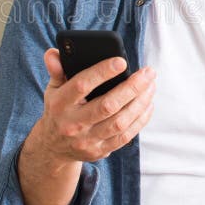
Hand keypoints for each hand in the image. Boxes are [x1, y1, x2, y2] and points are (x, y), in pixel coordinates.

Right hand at [35, 47, 155, 162]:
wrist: (53, 147)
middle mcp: (73, 124)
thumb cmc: (59, 109)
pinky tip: (148, 104)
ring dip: (140, 103)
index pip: (81, 85)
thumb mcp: (53, 89)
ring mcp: (87, 140)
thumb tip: (53, 53)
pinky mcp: (99, 151)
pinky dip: (140, 119)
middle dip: (132, 88)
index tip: (122, 61)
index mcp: (60, 104)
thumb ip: (56, 69)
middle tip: (149, 72)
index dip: (102, 73)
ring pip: (120, 122)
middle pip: (107, 106)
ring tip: (151, 86)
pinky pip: (125, 136)